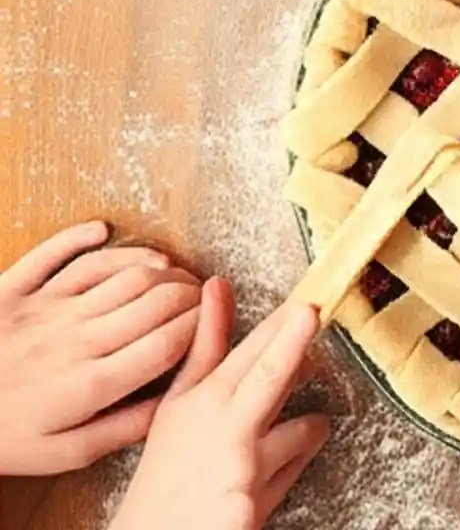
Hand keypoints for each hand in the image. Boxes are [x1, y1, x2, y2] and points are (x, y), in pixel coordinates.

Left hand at [0, 221, 201, 474]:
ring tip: (174, 272)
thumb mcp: (66, 452)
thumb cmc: (2, 436)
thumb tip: (174, 402)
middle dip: (190, 293)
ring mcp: (44, 309)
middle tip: (203, 294)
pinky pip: (55, 253)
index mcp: (90, 384)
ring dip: (156, 266)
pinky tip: (106, 230)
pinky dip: (82, 235)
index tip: (215, 320)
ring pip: (118, 273)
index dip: (202, 325)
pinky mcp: (13, 289)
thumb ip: (125, 428)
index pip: (167, 343)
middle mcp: (73, 340)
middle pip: (153, 301)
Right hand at [110, 284, 328, 529]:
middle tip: (312, 314)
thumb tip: (218, 287)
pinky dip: (294, 464)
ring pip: (303, 428)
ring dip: (309, 425)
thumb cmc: (169, 467)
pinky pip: (297, 469)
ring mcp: (240, 468)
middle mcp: (221, 430)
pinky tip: (269, 472)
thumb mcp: (177, 403)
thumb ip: (206, 347)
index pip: (246, 353)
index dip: (279, 327)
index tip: (302, 304)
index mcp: (201, 400)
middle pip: (269, 375)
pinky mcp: (254, 504)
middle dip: (293, 342)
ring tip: (298, 429)